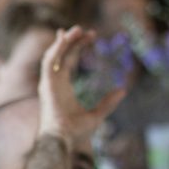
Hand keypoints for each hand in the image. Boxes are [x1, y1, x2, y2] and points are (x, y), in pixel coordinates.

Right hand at [38, 27, 124, 144]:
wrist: (64, 139)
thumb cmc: (77, 132)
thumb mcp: (98, 114)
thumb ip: (109, 102)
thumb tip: (123, 89)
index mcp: (63, 87)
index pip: (68, 61)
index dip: (77, 47)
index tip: (90, 36)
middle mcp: (54, 83)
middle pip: (62, 55)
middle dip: (72, 40)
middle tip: (85, 29)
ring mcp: (48, 83)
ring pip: (53, 55)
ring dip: (63, 41)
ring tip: (76, 29)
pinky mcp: (45, 84)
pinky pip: (49, 61)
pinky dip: (56, 49)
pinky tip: (65, 38)